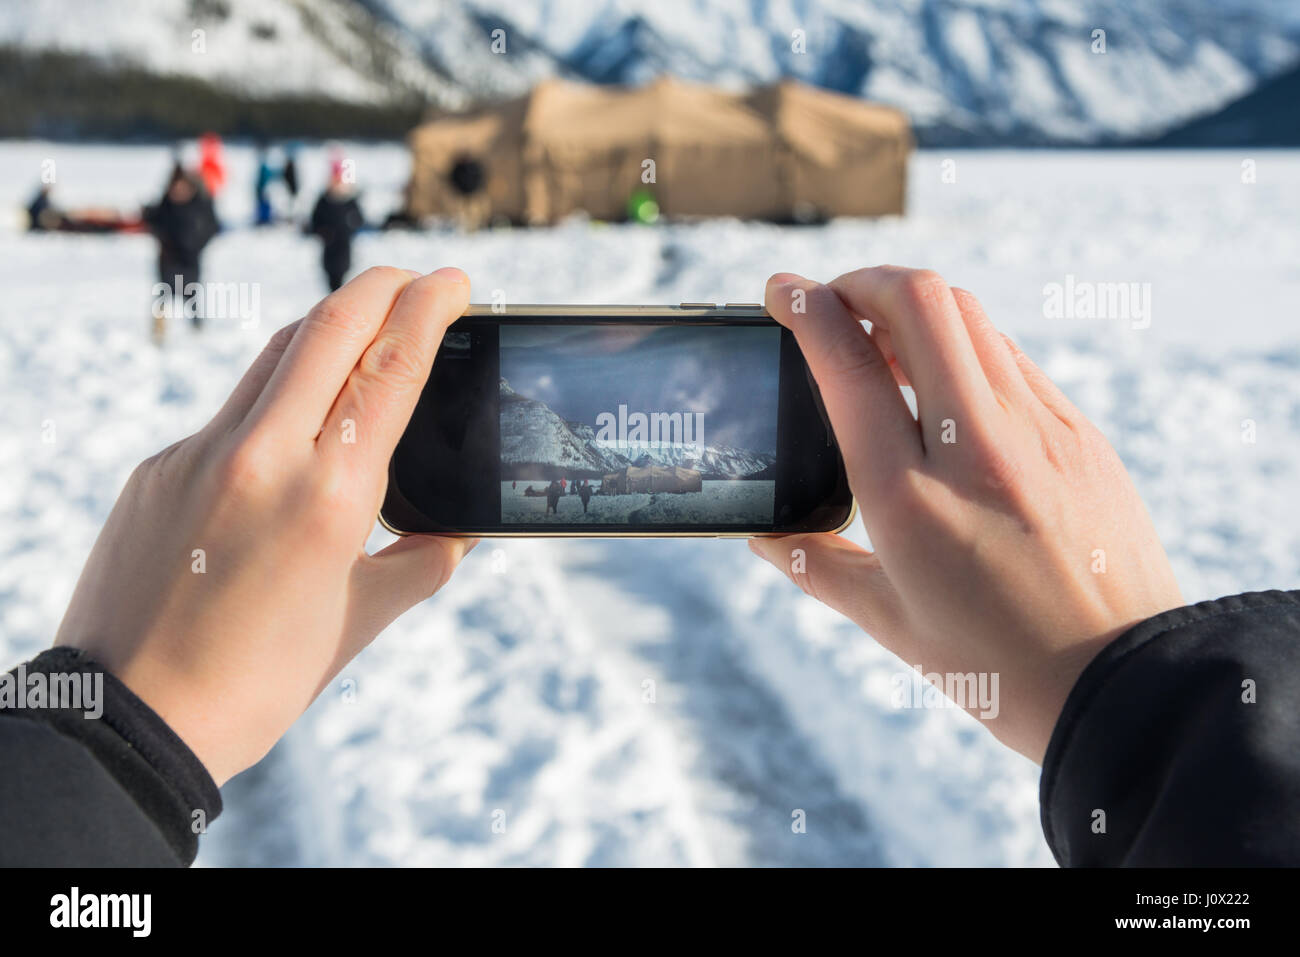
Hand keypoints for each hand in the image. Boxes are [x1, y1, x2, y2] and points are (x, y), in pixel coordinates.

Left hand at [55, 267, 474, 784]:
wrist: (131, 717)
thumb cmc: (259, 680)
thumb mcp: (358, 621)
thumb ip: (420, 565)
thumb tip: (459, 534)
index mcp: (330, 496)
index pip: (390, 368)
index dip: (428, 310)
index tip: (453, 282)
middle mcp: (264, 456)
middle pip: (330, 326)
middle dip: (381, 286)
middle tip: (415, 280)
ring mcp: (201, 453)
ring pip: (276, 355)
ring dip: (328, 326)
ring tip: (363, 331)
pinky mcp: (159, 466)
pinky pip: (231, 409)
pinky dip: (276, 395)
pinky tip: (291, 428)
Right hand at [752, 267, 1183, 761]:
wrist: (1124, 685)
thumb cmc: (998, 665)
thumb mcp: (890, 621)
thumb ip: (816, 566)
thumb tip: (764, 537)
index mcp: (910, 499)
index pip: (848, 364)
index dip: (805, 309)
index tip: (780, 292)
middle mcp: (976, 448)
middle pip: (919, 301)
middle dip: (863, 280)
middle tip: (835, 303)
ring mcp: (1039, 431)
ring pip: (972, 316)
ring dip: (915, 308)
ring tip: (886, 344)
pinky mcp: (1081, 434)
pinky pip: (1012, 357)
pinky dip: (966, 346)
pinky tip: (949, 386)